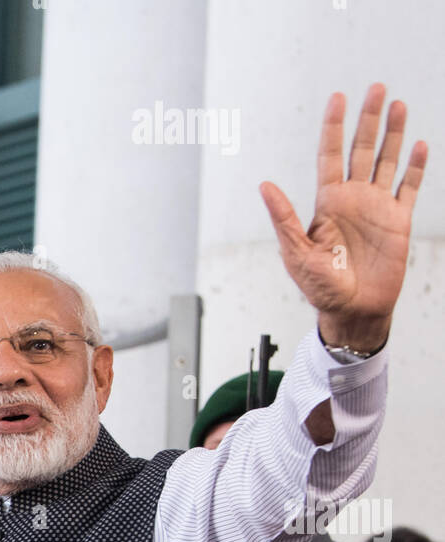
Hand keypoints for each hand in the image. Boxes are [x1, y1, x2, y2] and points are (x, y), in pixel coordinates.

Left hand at [260, 84, 427, 352]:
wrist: (353, 311)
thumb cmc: (320, 289)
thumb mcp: (297, 254)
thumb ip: (284, 218)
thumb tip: (264, 185)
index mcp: (327, 203)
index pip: (330, 155)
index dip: (334, 127)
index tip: (338, 98)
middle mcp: (353, 199)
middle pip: (361, 149)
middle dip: (368, 119)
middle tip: (376, 88)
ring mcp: (377, 208)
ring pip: (386, 161)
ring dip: (393, 134)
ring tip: (398, 104)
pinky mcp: (398, 221)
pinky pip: (409, 188)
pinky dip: (416, 167)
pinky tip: (420, 145)